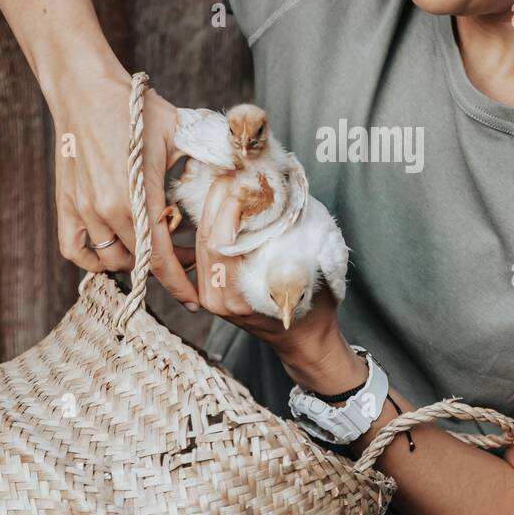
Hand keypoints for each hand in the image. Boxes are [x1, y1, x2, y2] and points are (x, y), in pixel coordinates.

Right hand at [51, 67, 198, 308]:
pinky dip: (94, 258)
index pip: (161, 259)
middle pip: (139, 263)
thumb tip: (243, 169)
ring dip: (134, 261)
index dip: (179, 284)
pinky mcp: (65, 204)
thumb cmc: (136, 109)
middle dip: (165, 268)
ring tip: (153, 245)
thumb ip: (210, 156)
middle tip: (185, 257)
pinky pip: (76, 250)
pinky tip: (114, 249)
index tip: (194, 301)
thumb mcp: (181, 132)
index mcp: (139, 198)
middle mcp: (108, 211)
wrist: (86, 90)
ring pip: (111, 260)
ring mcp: (84, 210)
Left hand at [194, 176, 341, 362]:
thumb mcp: (310, 272)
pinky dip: (212, 224)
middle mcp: (216, 299)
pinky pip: (203, 251)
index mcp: (238, 298)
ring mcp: (208, 296)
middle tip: (230, 174)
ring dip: (211, 210)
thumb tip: (283, 193)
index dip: (226, 211)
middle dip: (216, 202)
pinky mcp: (208, 289)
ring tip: (226, 183)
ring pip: (200, 242)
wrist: (303, 340)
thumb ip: (294, 237)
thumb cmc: (313, 309)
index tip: (241, 185)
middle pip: (205, 240)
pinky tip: (222, 204)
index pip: (220, 246)